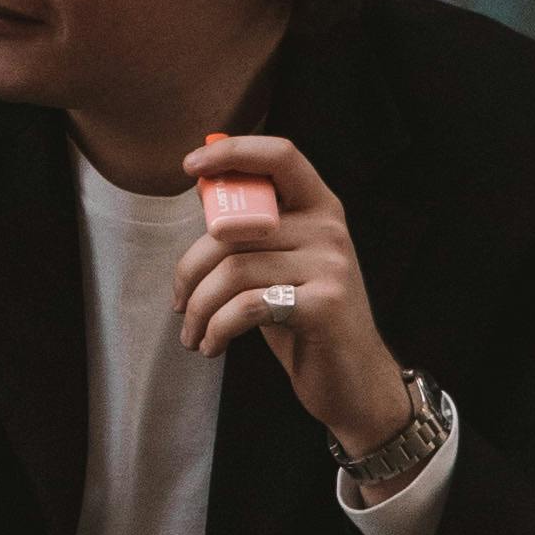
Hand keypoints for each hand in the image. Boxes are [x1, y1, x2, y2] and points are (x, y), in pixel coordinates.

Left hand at [168, 130, 408, 469]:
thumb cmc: (305, 321)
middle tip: (179, 304)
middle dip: (190, 269)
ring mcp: (330, 264)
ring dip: (199, 309)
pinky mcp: (323, 304)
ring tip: (193, 334)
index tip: (188, 164)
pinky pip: (246, 306)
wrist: (355, 382)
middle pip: (232, 227)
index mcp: (320, 207)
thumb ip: (252, 233)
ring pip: (233, 271)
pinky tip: (212, 346)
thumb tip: (205, 192)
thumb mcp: (279, 268)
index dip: (232, 152)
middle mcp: (329, 228)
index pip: (280, 156)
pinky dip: (217, 329)